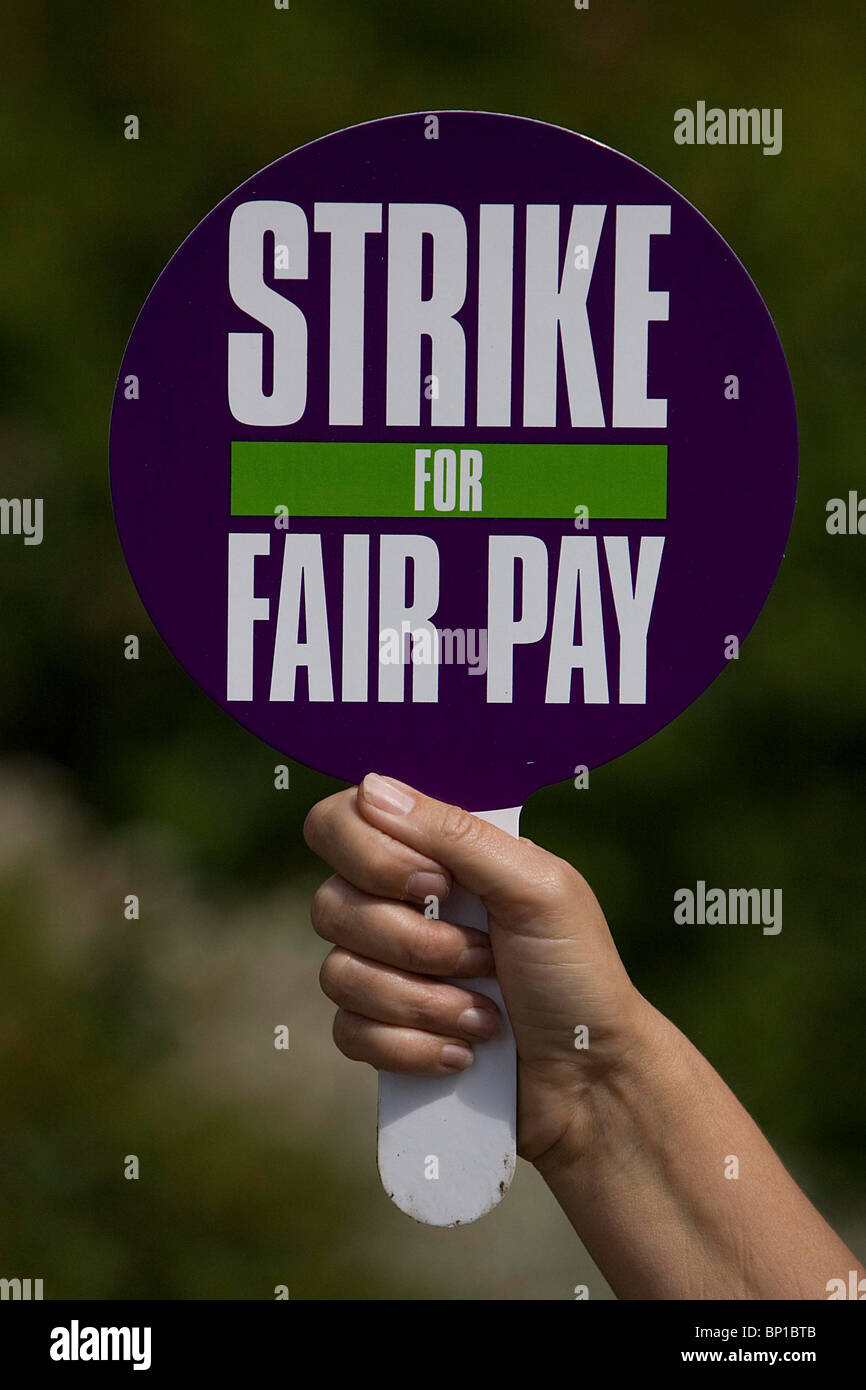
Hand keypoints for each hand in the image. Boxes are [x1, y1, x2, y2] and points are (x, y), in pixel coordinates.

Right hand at [303, 771, 645, 1165]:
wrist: (590, 1078)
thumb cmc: (576, 971)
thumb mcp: (537, 888)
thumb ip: (458, 834)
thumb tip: (372, 788)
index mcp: (432, 853)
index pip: (340, 822)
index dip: (372, 856)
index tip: (438, 885)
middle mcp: (395, 903)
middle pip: (330, 903)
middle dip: (414, 943)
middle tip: (483, 956)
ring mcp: (382, 969)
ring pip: (337, 974)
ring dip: (423, 1002)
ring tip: (484, 1014)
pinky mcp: (380, 1031)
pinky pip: (349, 1032)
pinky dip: (412, 1046)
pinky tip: (462, 1051)